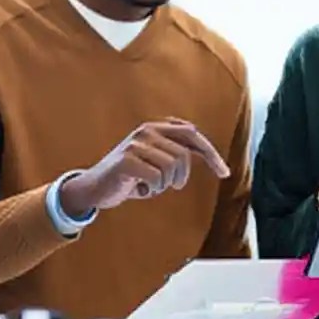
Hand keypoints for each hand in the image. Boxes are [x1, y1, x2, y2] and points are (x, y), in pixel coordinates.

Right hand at [59, 118, 229, 216]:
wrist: (94, 188)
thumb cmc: (129, 177)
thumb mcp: (155, 161)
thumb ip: (176, 151)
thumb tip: (207, 152)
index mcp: (155, 128)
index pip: (192, 134)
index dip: (210, 153)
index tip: (224, 173)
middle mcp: (145, 131)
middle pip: (183, 156)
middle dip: (180, 178)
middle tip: (168, 186)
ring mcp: (135, 144)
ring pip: (170, 168)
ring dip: (163, 185)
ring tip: (148, 186)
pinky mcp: (126, 160)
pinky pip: (155, 179)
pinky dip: (150, 190)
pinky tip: (138, 189)